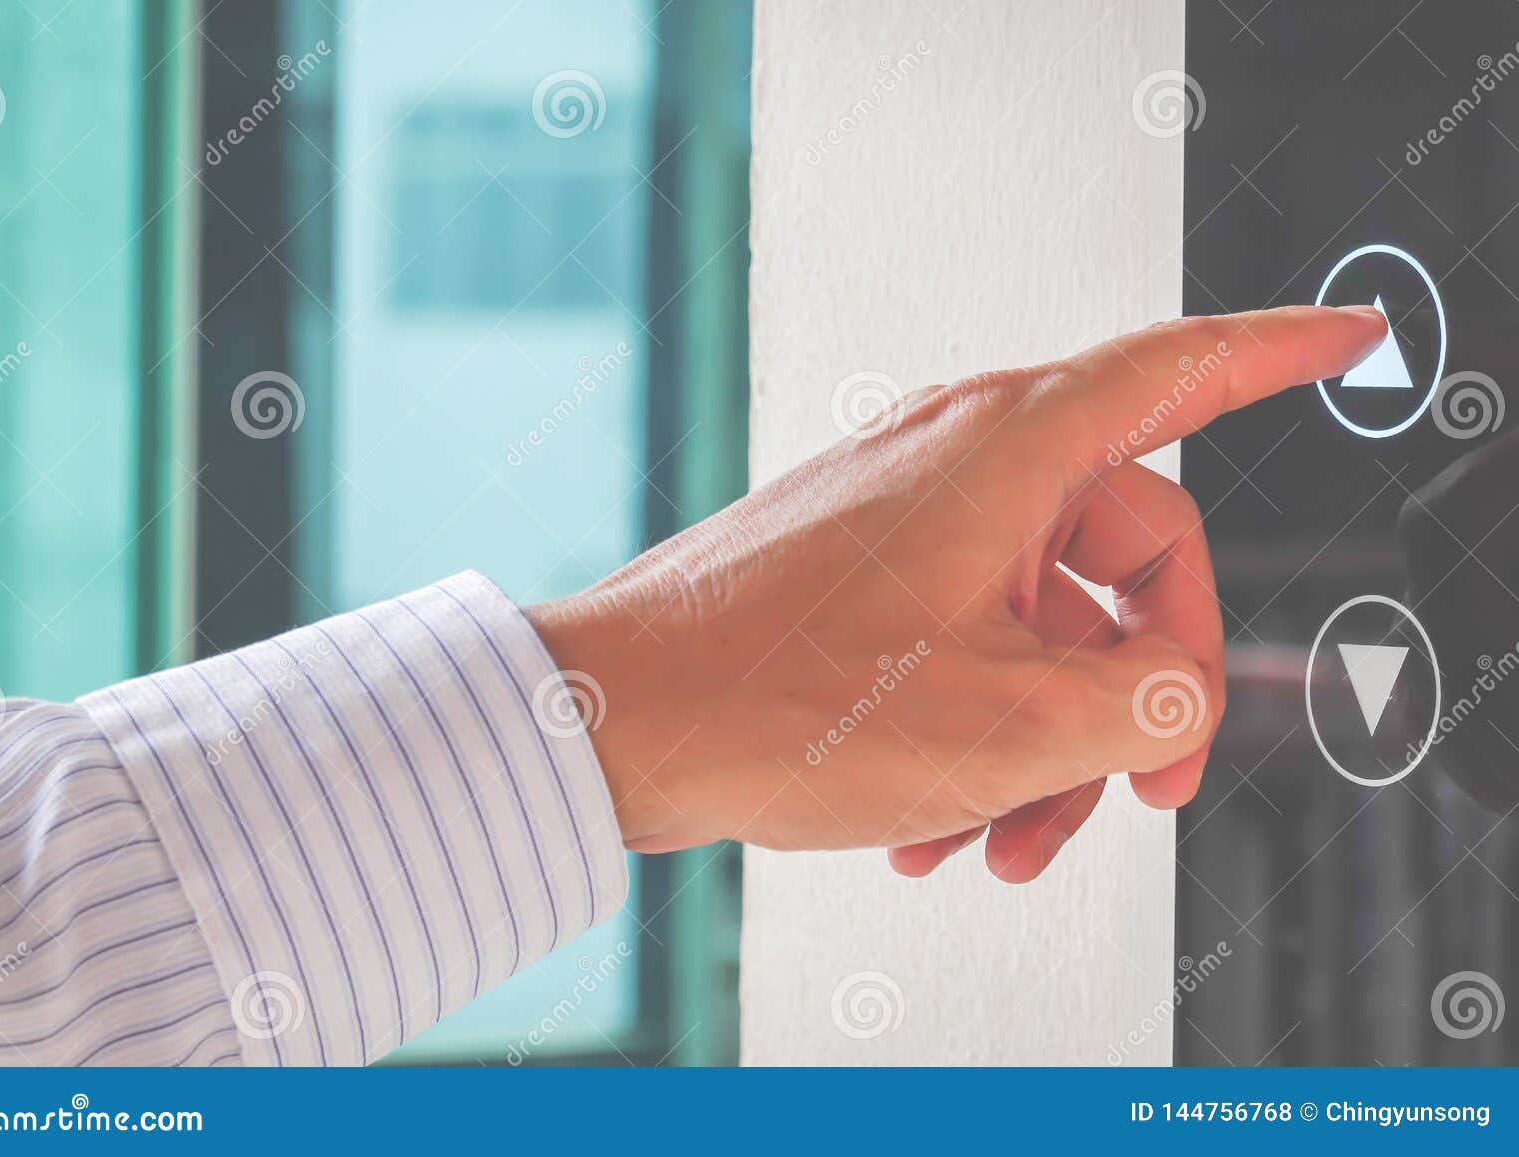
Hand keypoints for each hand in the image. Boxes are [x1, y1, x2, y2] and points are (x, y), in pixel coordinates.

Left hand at [527, 306, 1385, 881]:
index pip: (1184, 372)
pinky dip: (975, 732)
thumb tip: (1181, 695)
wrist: (617, 719)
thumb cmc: (778, 700)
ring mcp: (908, 519)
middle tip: (1142, 792)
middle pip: (1130, 551)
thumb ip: (1150, 702)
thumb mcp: (1013, 723)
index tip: (1348, 339)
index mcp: (1013, 450)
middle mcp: (962, 462)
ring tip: (1000, 845)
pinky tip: (934, 829)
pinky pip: (967, 642)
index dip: (1281, 356)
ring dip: (1046, 742)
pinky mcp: (863, 576)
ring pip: (1043, 620)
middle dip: (1146, 687)